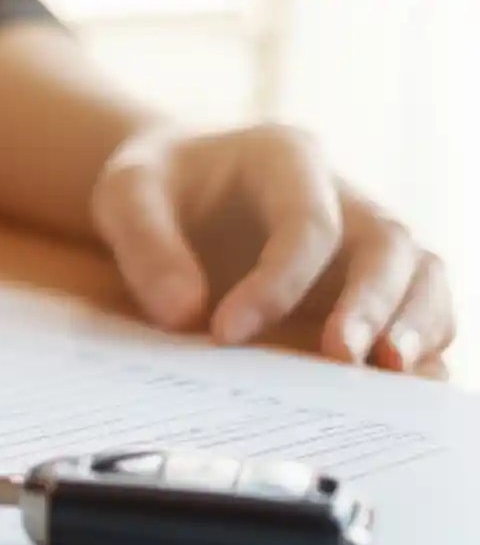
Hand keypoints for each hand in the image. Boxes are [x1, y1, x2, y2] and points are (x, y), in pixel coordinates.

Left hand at [91, 124, 453, 370]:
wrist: (169, 185)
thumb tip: (186, 316)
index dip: (275, 283)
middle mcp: (341, 194)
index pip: (306, 223)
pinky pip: (412, 304)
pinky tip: (394, 385)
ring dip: (415, 323)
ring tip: (392, 376)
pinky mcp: (360, 279)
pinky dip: (415, 340)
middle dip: (371, 302)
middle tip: (341, 358)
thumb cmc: (153, 185)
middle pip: (387, 242)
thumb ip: (146, 247)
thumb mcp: (125, 196)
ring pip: (419, 272)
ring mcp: (358, 237)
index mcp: (286, 158)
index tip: (224, 334)